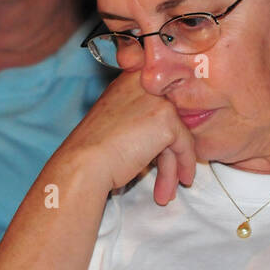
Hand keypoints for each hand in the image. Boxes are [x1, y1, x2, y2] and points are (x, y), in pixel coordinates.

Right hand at [56, 71, 196, 205]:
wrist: (84, 163)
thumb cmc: (92, 148)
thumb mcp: (115, 117)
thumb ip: (139, 113)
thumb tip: (165, 132)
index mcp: (131, 77)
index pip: (161, 98)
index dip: (164, 127)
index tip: (167, 151)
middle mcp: (146, 83)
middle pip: (171, 117)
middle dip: (171, 150)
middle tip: (170, 174)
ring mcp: (159, 100)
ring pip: (177, 134)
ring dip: (173, 166)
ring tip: (166, 191)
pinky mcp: (167, 120)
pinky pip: (184, 145)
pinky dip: (181, 166)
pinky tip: (171, 186)